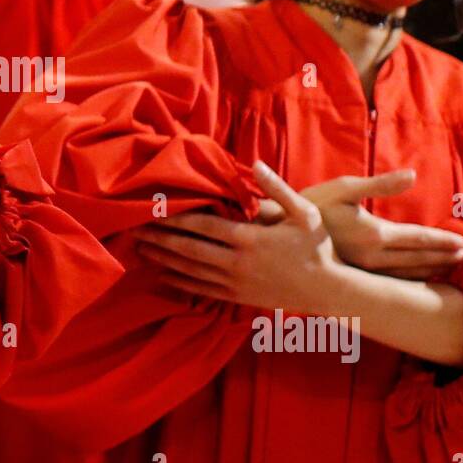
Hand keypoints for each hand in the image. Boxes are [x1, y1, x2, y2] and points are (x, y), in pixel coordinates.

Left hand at [132, 161, 341, 314]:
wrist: (329, 292)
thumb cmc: (317, 248)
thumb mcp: (305, 213)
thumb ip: (278, 189)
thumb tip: (256, 164)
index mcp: (250, 239)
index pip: (203, 226)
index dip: (175, 217)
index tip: (153, 208)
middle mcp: (237, 263)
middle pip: (188, 249)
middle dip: (159, 238)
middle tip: (132, 228)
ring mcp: (235, 283)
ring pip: (190, 270)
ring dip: (162, 259)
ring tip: (139, 248)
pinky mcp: (236, 298)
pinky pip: (201, 290)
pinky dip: (179, 282)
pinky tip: (162, 274)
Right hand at [256, 170, 462, 279]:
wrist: (278, 232)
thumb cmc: (311, 206)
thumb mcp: (345, 188)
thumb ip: (381, 184)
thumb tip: (412, 175)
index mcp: (374, 233)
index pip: (417, 238)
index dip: (442, 240)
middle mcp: (372, 256)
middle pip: (417, 259)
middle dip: (442, 257)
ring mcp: (362, 269)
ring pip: (405, 274)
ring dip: (429, 270)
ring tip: (448, 268)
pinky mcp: (352, 274)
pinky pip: (389, 281)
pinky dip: (409, 279)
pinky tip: (416, 278)